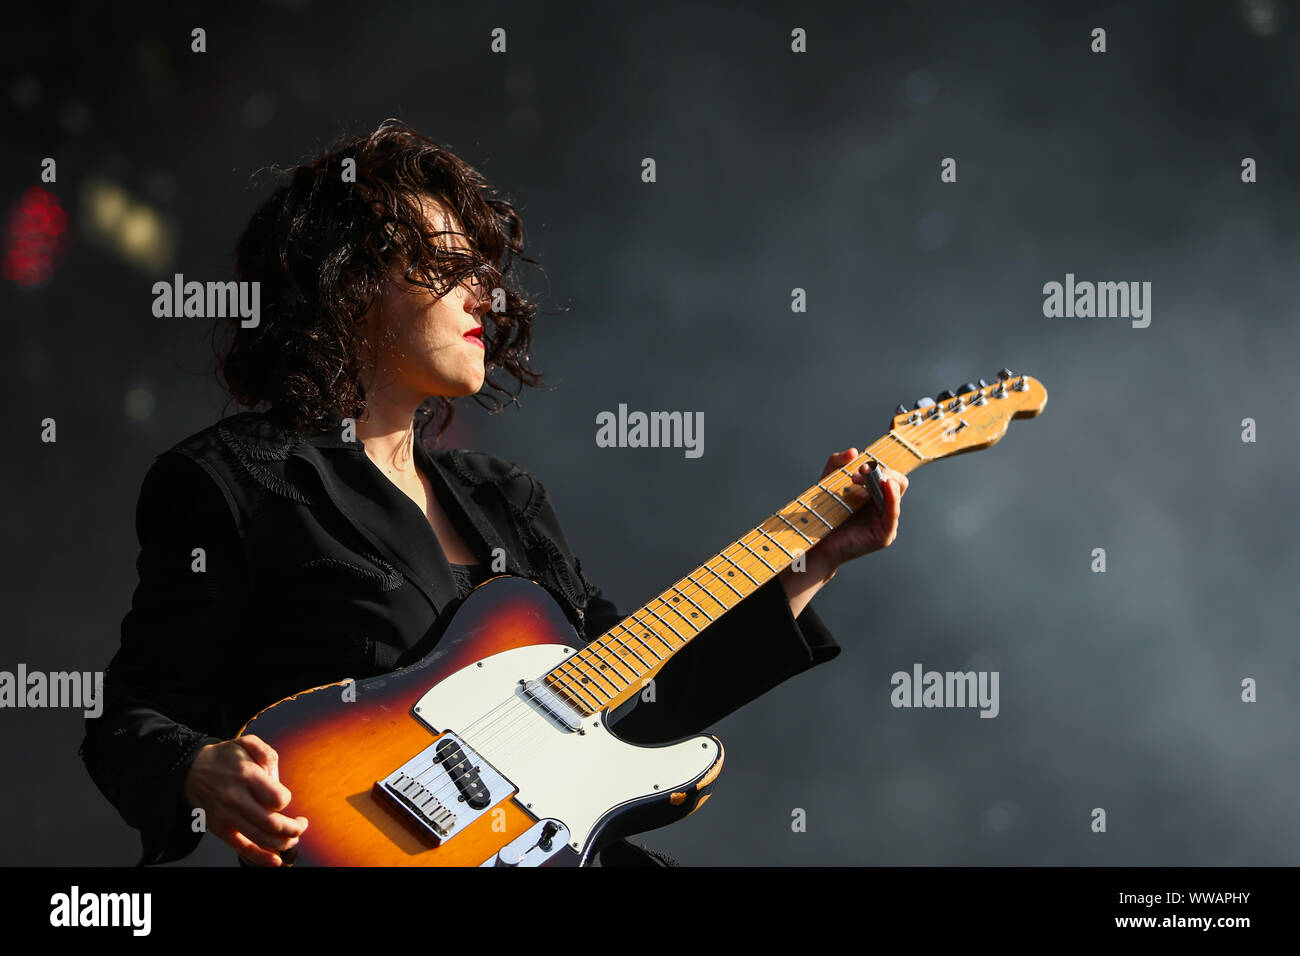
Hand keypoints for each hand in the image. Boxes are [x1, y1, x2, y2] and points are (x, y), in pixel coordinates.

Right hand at [184, 734, 307, 866]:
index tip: (284, 797)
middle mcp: (236, 799)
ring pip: (262, 838)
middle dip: (294, 828)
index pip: (277, 799)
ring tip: (294, 836)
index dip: (286, 800)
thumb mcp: (246, 742)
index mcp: (246, 776)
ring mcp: (227, 816)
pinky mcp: (220, 829)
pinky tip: (277, 860)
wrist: (191, 771)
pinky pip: (242, 848)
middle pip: (272, 824)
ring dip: (284, 842)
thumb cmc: (225, 757)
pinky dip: (261, 858)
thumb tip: (276, 778)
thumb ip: (267, 753)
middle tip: (302, 824)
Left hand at [811, 448, 907, 575]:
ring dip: (882, 481)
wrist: (817, 543)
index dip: (878, 466)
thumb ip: (836, 463)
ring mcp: (886, 522)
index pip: (889, 474)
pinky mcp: (884, 535)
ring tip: (862, 477)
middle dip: (881, 471)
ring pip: (897, 493)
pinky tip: (886, 487)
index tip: (858, 467)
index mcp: (875, 496)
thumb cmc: (824, 515)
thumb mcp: (827, 483)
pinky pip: (893, 514)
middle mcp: (884, 508)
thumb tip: (853, 451)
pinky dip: (892, 498)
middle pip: (898, 481)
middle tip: (859, 472)